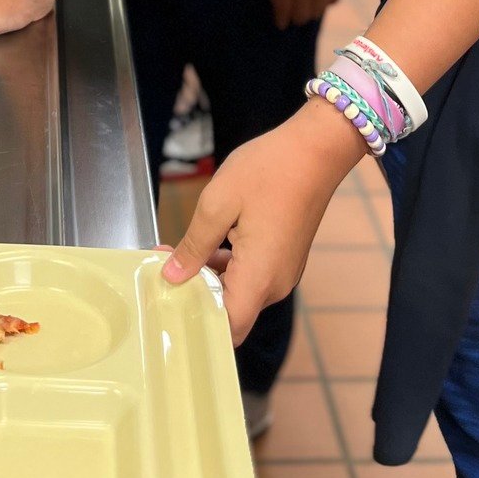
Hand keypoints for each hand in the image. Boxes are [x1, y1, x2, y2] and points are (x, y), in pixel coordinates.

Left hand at [161, 103, 363, 342]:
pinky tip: (206, 243)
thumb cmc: (267, 171)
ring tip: (175, 251)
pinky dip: (227, 267)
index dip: (195, 322)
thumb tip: (172, 276)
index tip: (166, 303)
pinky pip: (252, 275)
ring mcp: (283, 271)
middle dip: (194, 295)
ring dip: (208, 278)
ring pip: (239, 292)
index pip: (227, 328)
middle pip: (231, 311)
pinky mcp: (285, 257)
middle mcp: (275, 284)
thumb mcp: (218, 203)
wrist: (316, 149)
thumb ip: (194, 245)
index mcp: (259, 278)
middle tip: (161, 269)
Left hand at [268, 0, 342, 28]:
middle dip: (296, 17)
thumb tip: (277, 2)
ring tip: (309, 7)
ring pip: (318, 11)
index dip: (281, 19)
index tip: (281, 24)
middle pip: (302, 16)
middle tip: (294, 14)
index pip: (283, 10)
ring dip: (312, 11)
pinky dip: (327, 0)